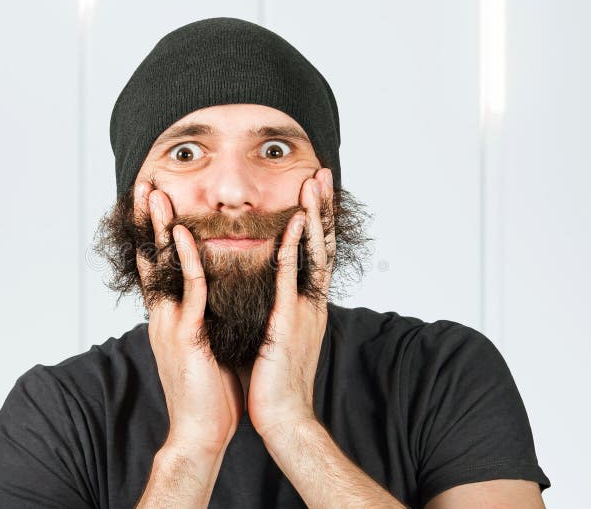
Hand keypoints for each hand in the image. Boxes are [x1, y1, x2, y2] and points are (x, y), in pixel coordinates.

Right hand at [133, 181, 244, 455]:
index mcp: (170, 317)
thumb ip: (206, 318)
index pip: (158, 265)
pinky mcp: (186, 335)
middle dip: (147, 220)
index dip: (154, 233)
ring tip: (155, 194)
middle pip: (151, 257)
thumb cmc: (210, 392)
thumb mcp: (207, 345)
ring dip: (159, 227)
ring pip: (163, 265)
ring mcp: (170, 323)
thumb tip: (220, 296)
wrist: (201, 432)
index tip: (154, 203)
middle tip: (143, 185)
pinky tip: (185, 234)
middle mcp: (164, 315)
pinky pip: (188, 290)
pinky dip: (188, 259)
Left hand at [246, 168, 334, 439]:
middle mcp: (311, 302)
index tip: (314, 193)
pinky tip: (294, 224)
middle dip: (322, 208)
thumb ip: (277, 309)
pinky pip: (290, 279)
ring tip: (313, 184)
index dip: (316, 222)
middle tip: (322, 174)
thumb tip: (268, 292)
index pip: (314, 254)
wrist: (280, 417)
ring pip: (312, 254)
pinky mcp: (288, 322)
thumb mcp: (277, 335)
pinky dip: (292, 249)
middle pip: (320, 245)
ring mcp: (304, 310)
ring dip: (313, 217)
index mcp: (306, 305)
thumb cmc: (272, 380)